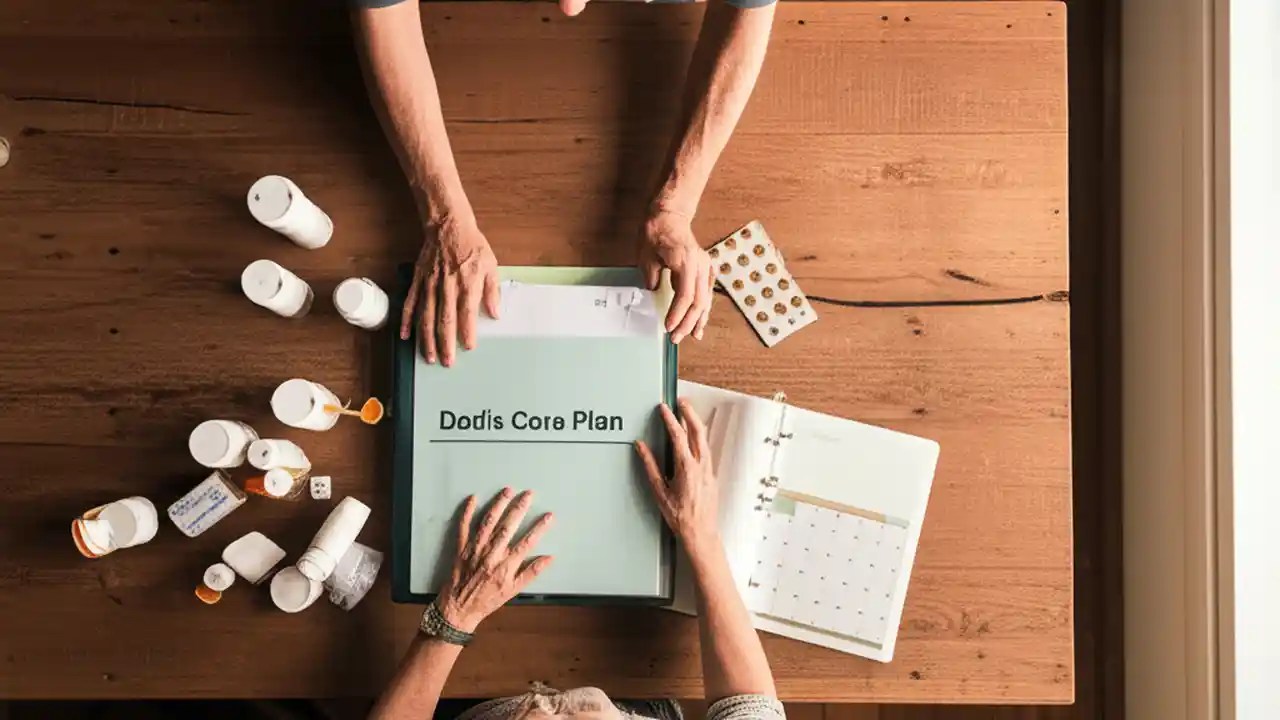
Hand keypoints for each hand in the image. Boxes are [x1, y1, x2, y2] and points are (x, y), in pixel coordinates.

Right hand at [400, 215, 500, 366]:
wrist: (448, 225)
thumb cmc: (472, 246)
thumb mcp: (491, 266)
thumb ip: (492, 291)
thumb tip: (495, 313)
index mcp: (467, 283)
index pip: (466, 313)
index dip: (467, 332)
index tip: (468, 347)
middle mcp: (447, 286)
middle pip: (444, 320)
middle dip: (445, 344)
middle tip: (447, 362)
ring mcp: (430, 284)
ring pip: (426, 316)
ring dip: (427, 339)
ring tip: (429, 357)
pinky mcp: (418, 280)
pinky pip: (410, 303)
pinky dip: (406, 321)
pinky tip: (405, 336)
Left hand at [436, 488, 553, 632]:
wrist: (458, 608)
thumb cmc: (488, 600)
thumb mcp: (513, 591)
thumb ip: (531, 573)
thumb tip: (549, 558)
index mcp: (506, 565)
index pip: (527, 542)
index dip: (539, 528)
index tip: (549, 515)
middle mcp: (491, 554)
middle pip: (508, 526)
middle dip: (519, 508)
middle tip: (529, 493)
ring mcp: (475, 549)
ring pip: (488, 522)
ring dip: (498, 504)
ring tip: (507, 490)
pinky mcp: (461, 548)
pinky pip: (463, 526)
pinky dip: (467, 512)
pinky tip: (473, 498)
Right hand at [634, 399, 719, 554]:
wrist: (701, 533)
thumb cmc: (679, 517)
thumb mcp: (660, 491)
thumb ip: (650, 466)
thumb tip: (641, 447)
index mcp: (687, 468)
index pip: (678, 436)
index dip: (670, 419)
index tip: (663, 408)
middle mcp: (701, 466)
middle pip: (697, 431)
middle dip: (689, 413)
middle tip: (680, 402)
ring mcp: (709, 470)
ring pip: (704, 440)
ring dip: (695, 424)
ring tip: (687, 414)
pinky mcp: (712, 475)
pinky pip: (706, 450)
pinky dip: (699, 438)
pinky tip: (694, 438)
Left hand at [639, 210, 713, 343]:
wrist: (670, 216)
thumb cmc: (656, 232)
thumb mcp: (646, 255)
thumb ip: (651, 277)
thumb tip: (654, 295)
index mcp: (685, 260)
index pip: (685, 295)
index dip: (677, 314)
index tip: (668, 327)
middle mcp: (700, 264)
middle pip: (698, 301)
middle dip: (687, 322)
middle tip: (676, 337)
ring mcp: (705, 266)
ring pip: (706, 298)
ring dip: (699, 319)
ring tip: (693, 336)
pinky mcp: (705, 268)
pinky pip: (706, 292)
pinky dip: (703, 308)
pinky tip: (700, 321)